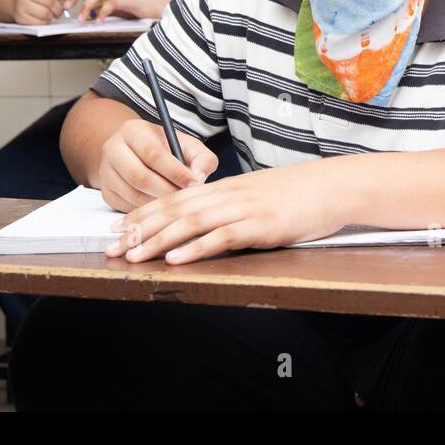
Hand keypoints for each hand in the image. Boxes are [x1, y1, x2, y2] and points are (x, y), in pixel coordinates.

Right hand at [11, 0, 73, 23]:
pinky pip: (39, 22)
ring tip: (52, 14)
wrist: (15, 3)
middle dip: (59, 8)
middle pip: (50, 1)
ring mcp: (22, 4)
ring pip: (45, 13)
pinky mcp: (21, 17)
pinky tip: (45, 18)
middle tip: (60, 10)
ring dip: (52, 15)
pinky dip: (46, 22)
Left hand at [69, 0, 172, 20]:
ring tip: (83, 19)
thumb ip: (108, 7)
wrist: (167, 6)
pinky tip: (100, 22)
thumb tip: (92, 14)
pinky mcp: (132, 0)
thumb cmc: (145, 8)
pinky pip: (112, 3)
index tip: (67, 3)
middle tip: (68, 7)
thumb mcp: (122, 7)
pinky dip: (103, 12)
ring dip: (86, 6)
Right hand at [88, 118, 217, 210]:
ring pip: (133, 195)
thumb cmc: (166, 149)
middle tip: (186, 198)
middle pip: (139, 177)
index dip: (175, 171)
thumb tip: (199, 178)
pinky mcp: (106, 192)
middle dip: (167, 191)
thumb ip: (201, 158)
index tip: (194, 183)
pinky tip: (162, 208)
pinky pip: (126, 207)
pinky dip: (147, 211)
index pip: (153, 153)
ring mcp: (106, 172)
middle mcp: (113, 149)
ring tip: (177, 203)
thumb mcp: (186, 145)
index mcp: (133, 131)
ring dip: (158, 204)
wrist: (135, 153)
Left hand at [105, 164, 349, 263]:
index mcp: (226, 188)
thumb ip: (232, 204)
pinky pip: (222, 237)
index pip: (175, 199)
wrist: (335, 186)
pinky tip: (176, 259)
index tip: (118, 229)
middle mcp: (228, 195)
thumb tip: (207, 219)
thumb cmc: (300, 193)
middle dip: (139, 230)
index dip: (143, 214)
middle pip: (174, 211)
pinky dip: (196, 248)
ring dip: (157, 241)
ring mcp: (244, 209)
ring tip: (132, 256)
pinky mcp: (261, 226)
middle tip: (110, 248)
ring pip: (191, 223)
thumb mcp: (259, 194)